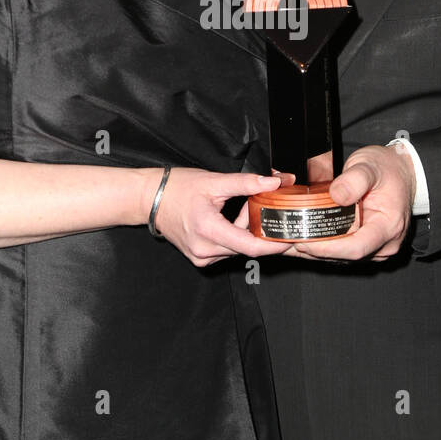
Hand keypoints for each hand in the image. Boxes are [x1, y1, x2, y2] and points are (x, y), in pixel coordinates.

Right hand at [151, 169, 290, 266]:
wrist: (149, 199)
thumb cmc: (178, 188)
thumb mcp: (214, 181)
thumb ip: (246, 184)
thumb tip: (274, 183)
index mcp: (209, 231)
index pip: (251, 247)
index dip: (274, 245)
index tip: (290, 239)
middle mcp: (204, 250)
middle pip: (246, 246)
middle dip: (257, 229)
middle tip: (258, 206)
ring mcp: (200, 257)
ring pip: (236, 249)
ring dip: (244, 232)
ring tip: (235, 209)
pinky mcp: (199, 257)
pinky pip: (226, 250)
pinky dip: (232, 236)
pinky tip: (225, 220)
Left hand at [287, 144, 415, 261]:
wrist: (402, 173)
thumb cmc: (388, 170)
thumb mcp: (370, 165)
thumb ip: (354, 179)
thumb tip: (337, 195)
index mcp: (388, 226)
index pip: (355, 248)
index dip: (327, 249)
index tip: (304, 242)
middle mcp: (384, 243)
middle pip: (344, 256)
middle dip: (313, 251)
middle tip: (284, 242)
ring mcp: (375, 248)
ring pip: (340, 257)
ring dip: (313, 252)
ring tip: (286, 242)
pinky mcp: (366, 245)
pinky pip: (341, 251)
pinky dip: (321, 247)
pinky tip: (301, 240)